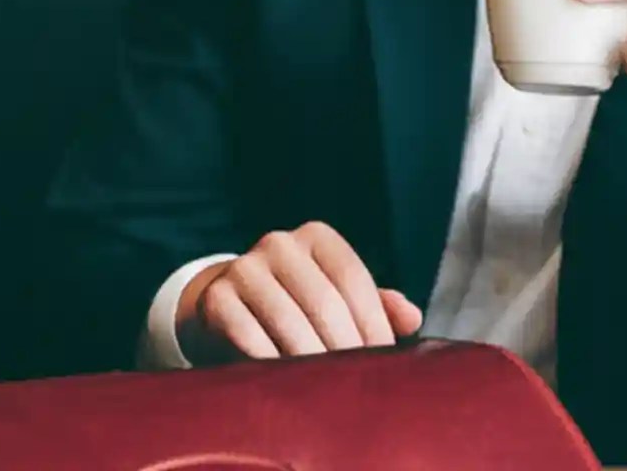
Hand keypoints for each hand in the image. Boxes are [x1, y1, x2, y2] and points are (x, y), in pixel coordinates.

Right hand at [175, 221, 422, 364]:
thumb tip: (411, 318)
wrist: (225, 307)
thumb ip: (375, 306)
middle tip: (355, 385)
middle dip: (345, 349)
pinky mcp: (215, 298)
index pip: (352, 278)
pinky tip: (284, 382)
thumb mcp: (336, 297)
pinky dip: (270, 363)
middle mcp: (279, 243)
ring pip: (288, 322)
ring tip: (325, 389)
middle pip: (323, 301)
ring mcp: (243, 268)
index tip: (382, 360)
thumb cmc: (296, 305)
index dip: (373, 323)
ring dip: (310, 361)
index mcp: (316, 237)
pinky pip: (249, 336)